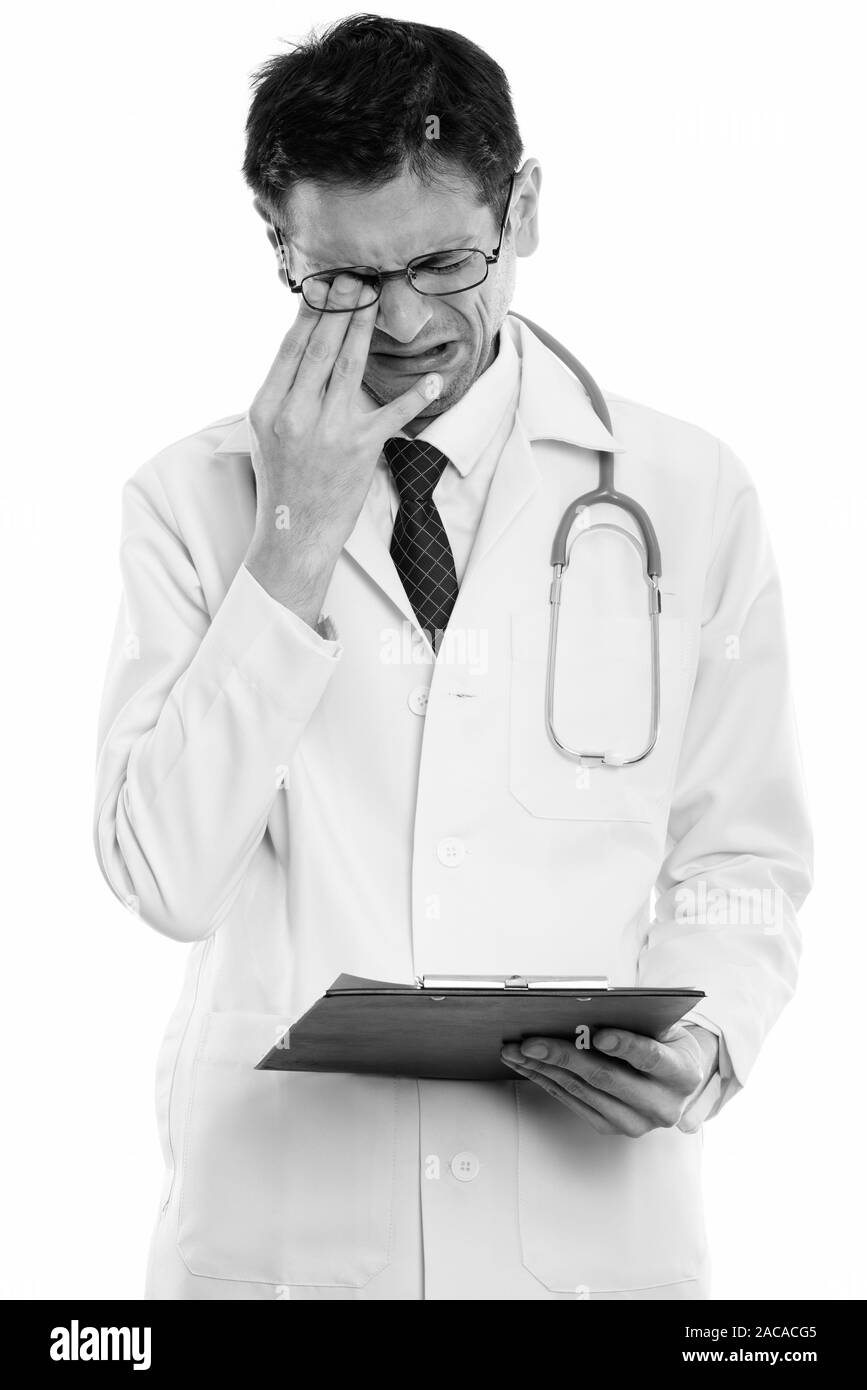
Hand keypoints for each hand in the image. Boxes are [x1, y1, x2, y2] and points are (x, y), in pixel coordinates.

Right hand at [244, 275, 442, 624]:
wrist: (293, 534)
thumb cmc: (281, 481)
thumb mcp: (265, 432)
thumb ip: (283, 392)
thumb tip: (305, 344)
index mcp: (267, 406)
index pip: (292, 347)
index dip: (312, 311)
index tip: (326, 282)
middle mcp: (294, 414)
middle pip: (321, 347)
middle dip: (341, 307)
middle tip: (356, 274)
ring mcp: (327, 431)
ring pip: (349, 366)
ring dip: (365, 327)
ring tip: (376, 297)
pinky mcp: (358, 450)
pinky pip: (391, 414)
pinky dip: (416, 396)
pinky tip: (434, 377)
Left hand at [500, 1024, 718, 1136]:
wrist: (676, 1080)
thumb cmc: (666, 1043)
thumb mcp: (664, 1027)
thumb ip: (636, 1020)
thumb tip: (585, 1008)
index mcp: (682, 1074)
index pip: (651, 1058)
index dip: (625, 1045)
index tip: (599, 1033)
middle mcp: (662, 1106)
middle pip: (605, 1078)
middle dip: (563, 1056)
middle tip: (530, 1041)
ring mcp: (636, 1122)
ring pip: (582, 1091)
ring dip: (543, 1069)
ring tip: (516, 1050)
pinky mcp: (611, 1128)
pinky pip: (572, 1101)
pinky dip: (546, 1080)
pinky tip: (527, 1065)